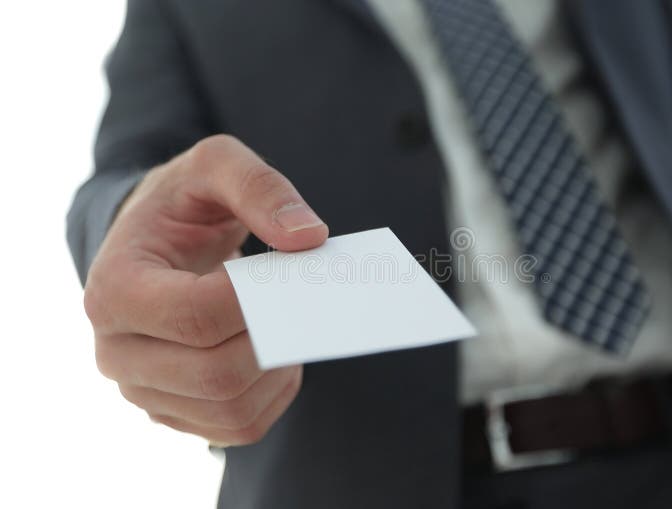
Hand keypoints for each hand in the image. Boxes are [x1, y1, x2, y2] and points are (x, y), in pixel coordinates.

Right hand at [84, 135, 327, 444]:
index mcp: (114, 289)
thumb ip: (260, 187)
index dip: (260, 302)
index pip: (196, 317)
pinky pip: (239, 426)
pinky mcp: (174, 412)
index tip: (294, 273)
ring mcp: (143, 390)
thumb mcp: (213, 165)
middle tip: (305, 302)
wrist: (155, 243)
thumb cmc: (182, 203)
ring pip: (232, 408)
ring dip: (281, 370)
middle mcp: (116, 351)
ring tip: (290, 324)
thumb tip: (309, 239)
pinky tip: (279, 354)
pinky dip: (274, 394)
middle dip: (278, 340)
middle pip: (216, 373)